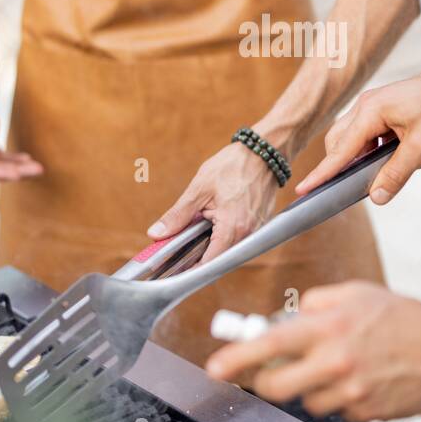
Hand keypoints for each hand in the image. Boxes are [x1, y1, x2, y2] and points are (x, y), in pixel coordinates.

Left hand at [147, 139, 279, 263]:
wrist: (264, 152)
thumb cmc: (233, 166)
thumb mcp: (199, 189)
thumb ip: (177, 216)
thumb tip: (156, 234)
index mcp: (233, 228)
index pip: (210, 263)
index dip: (191, 269)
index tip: (174, 269)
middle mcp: (248, 235)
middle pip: (219, 259)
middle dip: (199, 257)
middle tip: (179, 251)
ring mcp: (256, 231)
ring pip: (229, 249)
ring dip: (212, 245)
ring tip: (195, 234)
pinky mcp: (260, 225)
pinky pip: (239, 239)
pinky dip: (224, 235)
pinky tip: (212, 224)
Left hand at [206, 281, 420, 421]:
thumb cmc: (402, 317)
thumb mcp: (356, 293)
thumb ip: (317, 303)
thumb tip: (285, 319)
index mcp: (329, 327)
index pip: (270, 345)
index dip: (237, 358)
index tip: (216, 368)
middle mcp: (337, 361)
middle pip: (278, 387)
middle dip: (268, 382)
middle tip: (272, 373)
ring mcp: (352, 391)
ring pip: (309, 401)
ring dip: (315, 388)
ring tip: (343, 367)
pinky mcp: (366, 412)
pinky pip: (339, 411)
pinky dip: (344, 399)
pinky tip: (366, 380)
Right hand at [296, 51, 420, 205]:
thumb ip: (396, 174)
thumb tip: (376, 196)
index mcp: (371, 112)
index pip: (340, 150)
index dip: (322, 173)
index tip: (303, 189)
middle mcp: (366, 106)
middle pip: (339, 143)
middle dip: (342, 166)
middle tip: (353, 188)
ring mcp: (374, 106)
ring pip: (352, 138)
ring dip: (361, 158)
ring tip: (383, 171)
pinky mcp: (383, 109)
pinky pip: (367, 134)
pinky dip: (372, 150)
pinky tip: (394, 158)